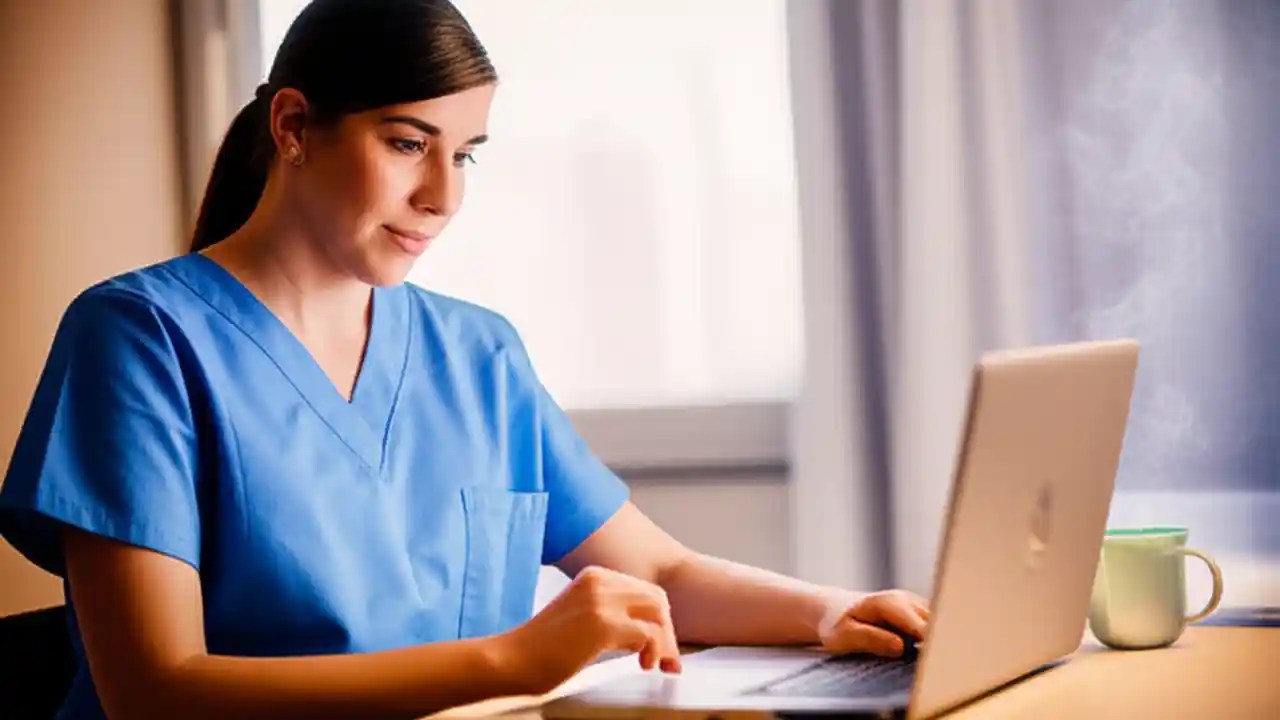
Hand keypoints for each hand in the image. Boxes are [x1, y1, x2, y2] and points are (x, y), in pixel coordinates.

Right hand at [501, 566, 682, 694]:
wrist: (511, 660)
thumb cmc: (541, 649)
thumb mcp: (581, 616)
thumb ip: (610, 613)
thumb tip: (646, 632)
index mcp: (594, 576)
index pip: (643, 590)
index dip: (658, 619)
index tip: (661, 645)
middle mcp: (600, 580)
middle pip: (656, 599)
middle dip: (667, 630)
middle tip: (667, 660)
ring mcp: (602, 600)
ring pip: (658, 615)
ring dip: (664, 643)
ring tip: (654, 664)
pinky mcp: (603, 624)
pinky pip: (649, 635)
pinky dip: (653, 652)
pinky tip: (642, 664)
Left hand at [817, 589, 930, 657]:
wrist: (836, 609)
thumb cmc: (838, 624)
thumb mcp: (845, 635)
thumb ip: (871, 639)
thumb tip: (900, 647)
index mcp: (890, 604)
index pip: (923, 627)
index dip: (932, 646)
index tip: (933, 664)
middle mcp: (907, 600)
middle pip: (937, 624)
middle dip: (939, 646)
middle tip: (934, 668)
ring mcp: (916, 604)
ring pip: (940, 625)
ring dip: (938, 643)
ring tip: (930, 662)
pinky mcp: (920, 613)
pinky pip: (935, 626)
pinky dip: (934, 641)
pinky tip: (926, 654)